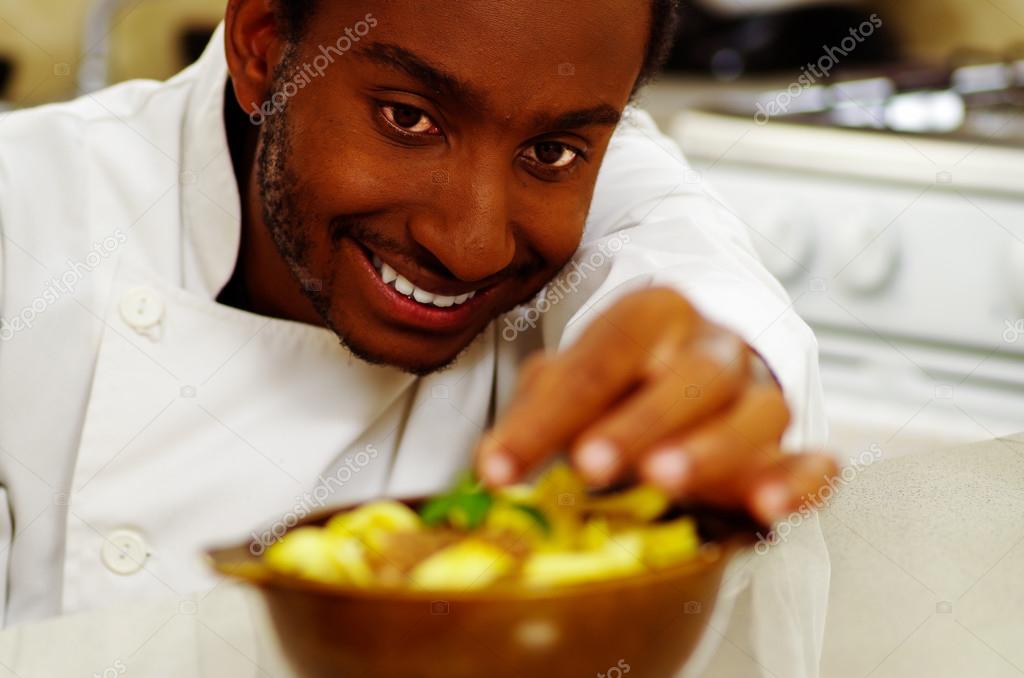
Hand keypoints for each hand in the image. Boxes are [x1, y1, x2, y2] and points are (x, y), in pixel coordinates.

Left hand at [475, 287, 836, 525]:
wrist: (694, 364)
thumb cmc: (625, 377)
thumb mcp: (570, 380)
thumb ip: (535, 414)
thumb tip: (494, 466)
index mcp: (654, 315)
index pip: (600, 359)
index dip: (548, 415)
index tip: (500, 468)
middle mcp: (713, 348)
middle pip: (691, 376)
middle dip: (641, 421)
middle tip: (592, 464)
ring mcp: (758, 394)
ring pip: (758, 412)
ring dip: (713, 448)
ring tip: (666, 483)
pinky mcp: (792, 445)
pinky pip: (813, 459)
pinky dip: (798, 482)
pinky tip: (767, 508)